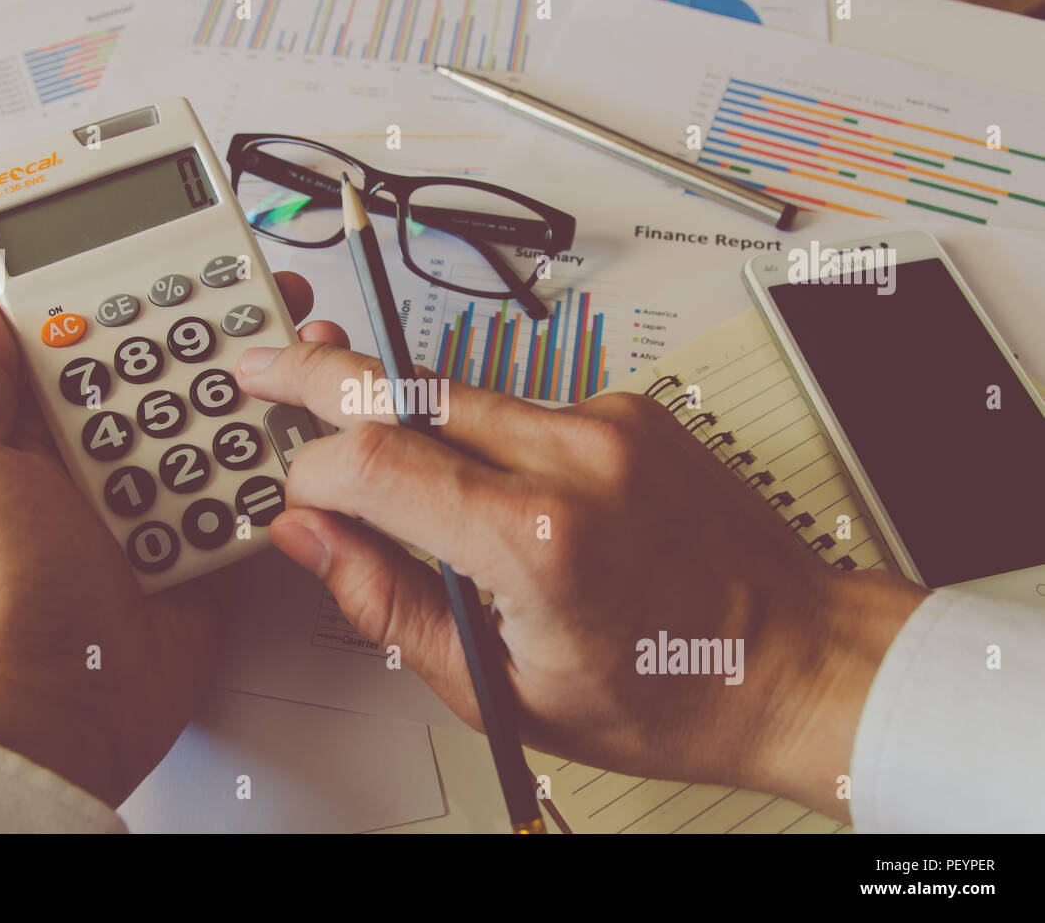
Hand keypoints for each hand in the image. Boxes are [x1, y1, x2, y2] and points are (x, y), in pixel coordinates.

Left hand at [0, 273, 345, 806]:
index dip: (131, 299)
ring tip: (303, 355)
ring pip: (211, 427)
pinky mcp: (197, 547)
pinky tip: (301, 431)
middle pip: (163, 377)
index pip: (85, 344)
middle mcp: (91, 464)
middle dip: (214, 336)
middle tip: (265, 298)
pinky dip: (270, 468)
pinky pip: (242, 493)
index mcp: (29, 435)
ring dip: (256, 394)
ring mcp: (147, 505)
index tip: (181, 261)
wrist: (54, 705)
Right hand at [234, 342, 927, 821]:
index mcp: (537, 540)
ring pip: (459, 394)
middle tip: (265, 364)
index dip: (311, 471)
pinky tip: (495, 492)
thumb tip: (313, 537)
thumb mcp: (500, 687)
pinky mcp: (628, 409)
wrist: (793, 661)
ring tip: (374, 448)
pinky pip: (519, 408)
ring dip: (405, 417)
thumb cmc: (666, 693)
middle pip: (405, 388)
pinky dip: (482, 438)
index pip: (373, 460)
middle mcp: (575, 457)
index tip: (299, 495)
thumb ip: (385, 601)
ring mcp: (607, 422)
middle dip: (319, 373)